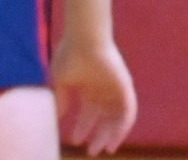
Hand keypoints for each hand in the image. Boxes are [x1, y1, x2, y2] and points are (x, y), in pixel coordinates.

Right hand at [51, 35, 137, 155]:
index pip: (88, 113)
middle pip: (104, 118)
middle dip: (98, 135)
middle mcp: (104, 89)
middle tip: (91, 151)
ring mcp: (116, 88)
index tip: (75, 141)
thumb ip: (61, 100)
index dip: (82, 128)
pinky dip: (123, 127)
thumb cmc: (70, 55)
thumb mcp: (61, 81)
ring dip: (112, 134)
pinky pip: (129, 112)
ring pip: (117, 117)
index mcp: (90, 87)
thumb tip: (58, 119)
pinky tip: (115, 139)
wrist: (84, 39)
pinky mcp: (125, 87)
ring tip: (104, 149)